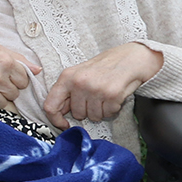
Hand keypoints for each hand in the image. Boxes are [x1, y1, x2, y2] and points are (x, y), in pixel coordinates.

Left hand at [44, 42, 161, 128]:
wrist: (132, 57)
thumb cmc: (104, 67)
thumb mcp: (79, 74)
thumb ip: (67, 92)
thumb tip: (58, 113)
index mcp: (66, 77)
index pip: (50, 105)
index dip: (55, 119)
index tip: (64, 124)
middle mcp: (79, 83)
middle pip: (77, 114)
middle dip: (87, 110)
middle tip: (96, 97)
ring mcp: (95, 89)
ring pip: (93, 116)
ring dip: (101, 110)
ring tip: (105, 95)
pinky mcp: (112, 94)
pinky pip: (108, 113)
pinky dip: (113, 109)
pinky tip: (114, 96)